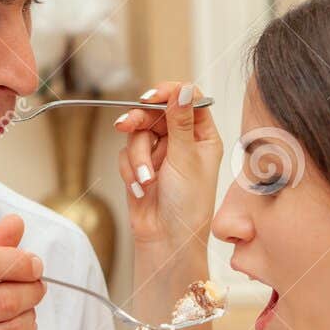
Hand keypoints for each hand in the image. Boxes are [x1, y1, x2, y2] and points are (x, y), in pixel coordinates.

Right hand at [114, 81, 223, 252]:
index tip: (151, 97)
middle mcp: (182, 141)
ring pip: (138, 134)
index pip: (188, 99)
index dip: (169, 93)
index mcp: (203, 136)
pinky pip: (126, 154)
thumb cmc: (188, 206)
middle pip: (156, 113)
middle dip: (140, 122)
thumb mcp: (186, 158)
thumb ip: (180, 121)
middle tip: (127, 125)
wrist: (166, 240)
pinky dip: (130, 171)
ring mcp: (160, 153)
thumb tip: (183, 89)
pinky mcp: (140, 166)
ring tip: (146, 180)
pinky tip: (140, 189)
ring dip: (137, 158)